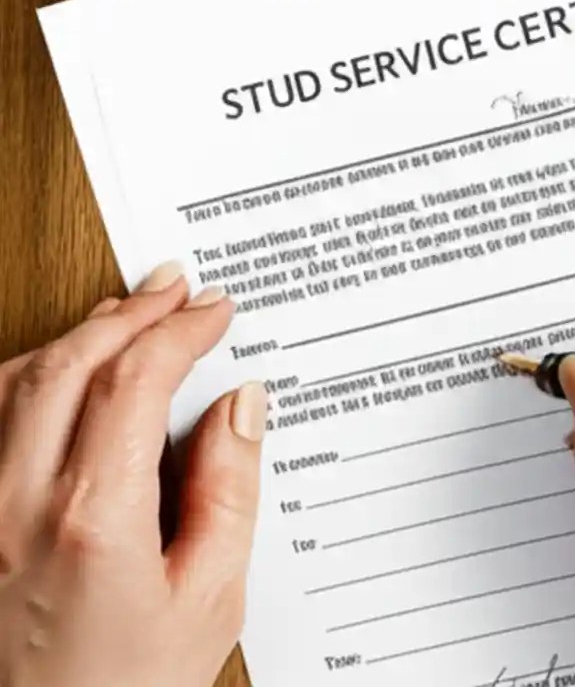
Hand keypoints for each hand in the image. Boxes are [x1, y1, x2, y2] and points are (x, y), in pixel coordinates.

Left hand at [0, 262, 266, 686]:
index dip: (179, 331)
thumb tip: (240, 407)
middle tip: (174, 288)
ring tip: (127, 317)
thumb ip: (230, 492)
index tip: (213, 311)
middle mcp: (17, 504)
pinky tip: (63, 372)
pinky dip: (28, 376)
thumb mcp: (212, 598)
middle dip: (128, 314)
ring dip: (75, 336)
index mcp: (94, 520)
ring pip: (11, 381)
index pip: (134, 383)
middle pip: (66, 364)